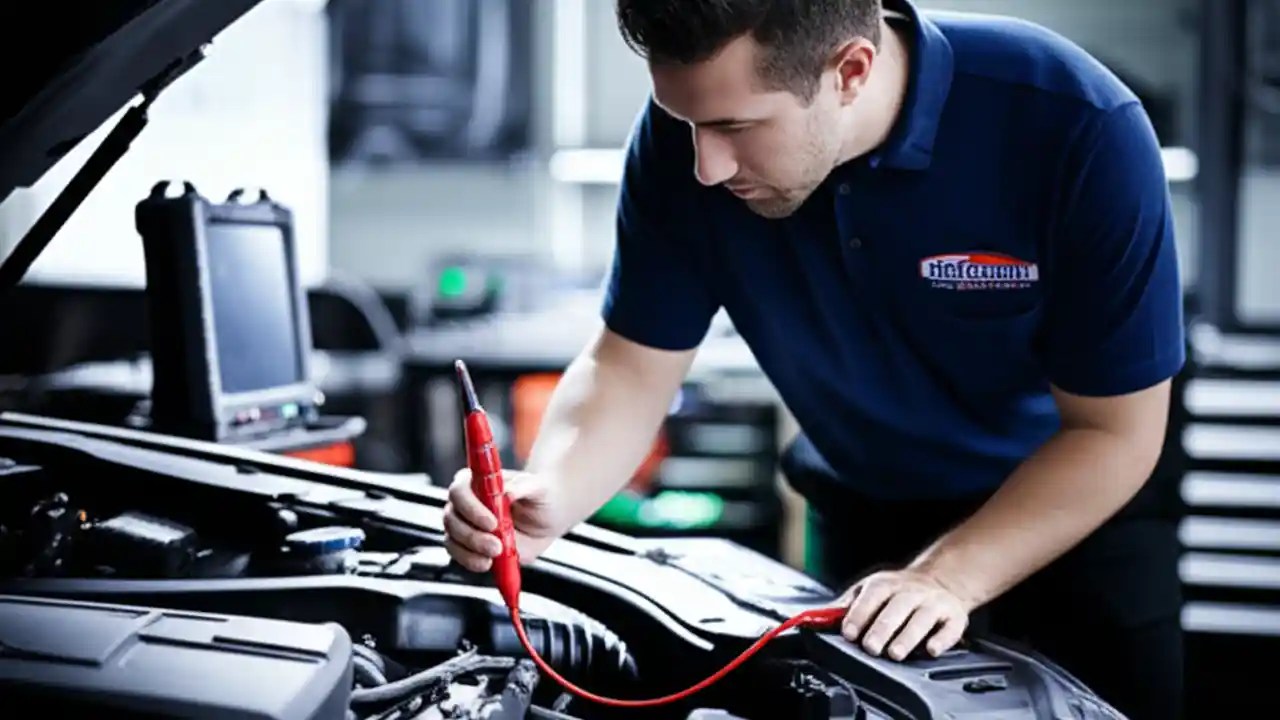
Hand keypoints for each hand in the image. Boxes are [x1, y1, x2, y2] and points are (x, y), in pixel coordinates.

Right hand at [443, 468, 565, 571]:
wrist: (547, 519)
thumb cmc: (540, 496)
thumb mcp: (539, 487)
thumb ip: (522, 486)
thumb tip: (507, 492)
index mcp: (477, 481)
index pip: (459, 490)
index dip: (471, 508)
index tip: (492, 523)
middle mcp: (465, 501)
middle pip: (452, 517)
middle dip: (472, 535)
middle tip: (497, 546)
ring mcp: (464, 524)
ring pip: (452, 538)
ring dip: (470, 551)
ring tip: (495, 555)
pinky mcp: (468, 545)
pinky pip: (458, 554)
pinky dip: (470, 561)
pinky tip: (487, 563)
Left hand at [837, 568, 973, 660]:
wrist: (942, 580)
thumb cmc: (897, 592)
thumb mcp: (869, 589)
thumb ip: (846, 604)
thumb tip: (820, 617)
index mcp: (886, 585)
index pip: (871, 596)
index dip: (859, 614)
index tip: (849, 632)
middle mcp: (911, 592)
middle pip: (896, 609)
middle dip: (882, 629)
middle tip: (871, 647)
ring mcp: (934, 603)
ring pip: (921, 619)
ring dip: (908, 636)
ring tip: (895, 653)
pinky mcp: (955, 617)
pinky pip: (950, 628)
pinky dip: (942, 639)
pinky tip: (932, 649)